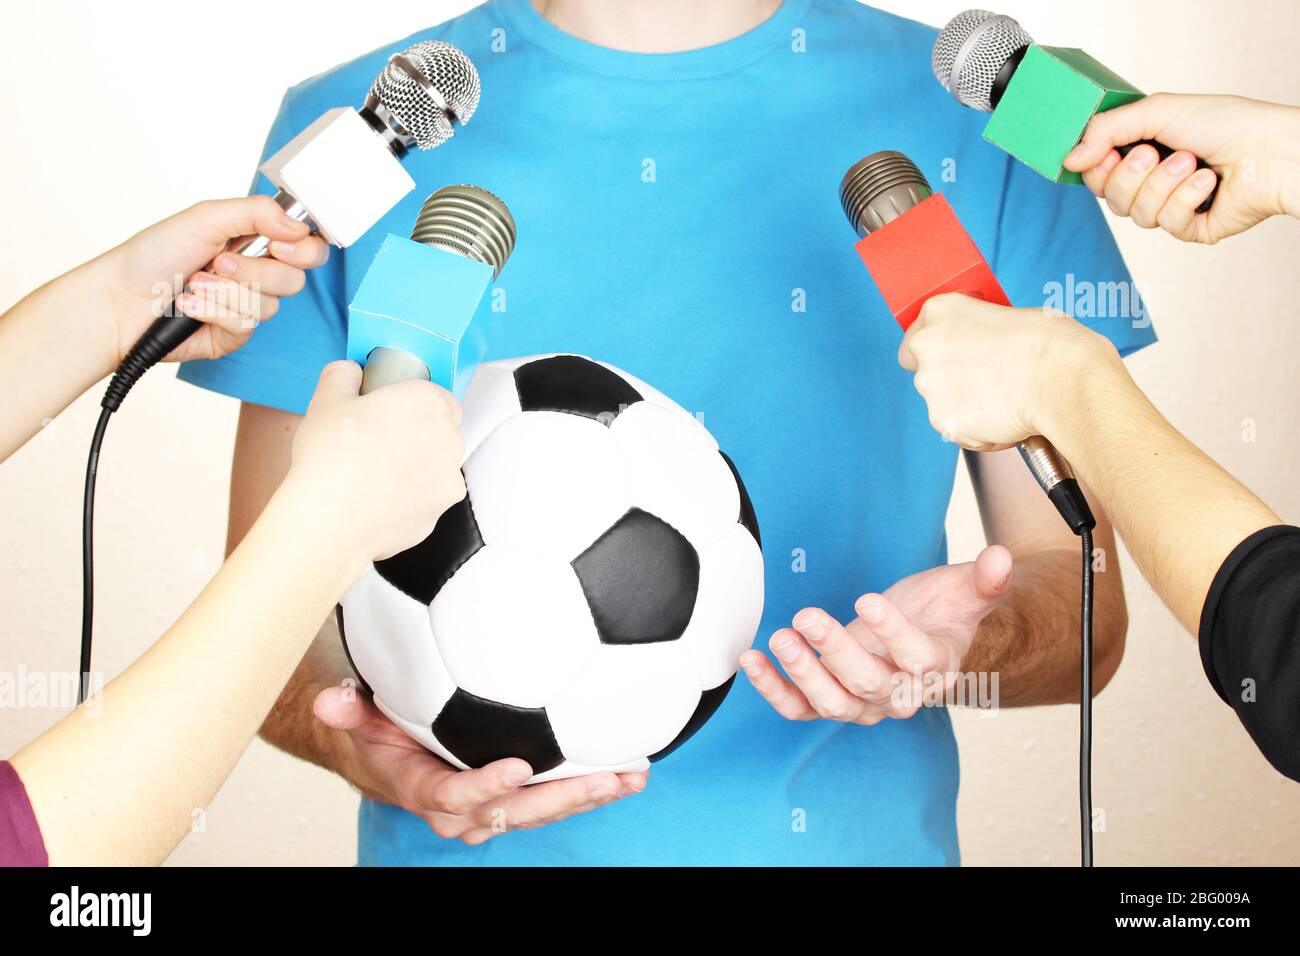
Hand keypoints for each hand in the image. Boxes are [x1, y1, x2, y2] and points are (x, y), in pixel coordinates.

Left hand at [104, 196, 329, 362]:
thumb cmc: (154, 254)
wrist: (120, 298)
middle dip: (255, 271)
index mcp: (256, 242)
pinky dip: (213, 311)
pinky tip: (188, 306)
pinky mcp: (234, 335)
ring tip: (193, 284)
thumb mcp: (206, 218)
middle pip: (295, 279)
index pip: (308, 247)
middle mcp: (257, 274)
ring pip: (270, 305)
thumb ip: (256, 213)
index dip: (304, 249)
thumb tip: (299, 227)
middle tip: (220, 261)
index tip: (278, 245)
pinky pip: (245, 324)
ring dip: (225, 292)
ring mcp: (246, 306)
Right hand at [283, 361, 467, 565]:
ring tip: (373, 475)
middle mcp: (449, 440)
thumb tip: (349, 371)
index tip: (392, 413)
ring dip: (414, 468)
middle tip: (376, 443)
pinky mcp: (438, 513)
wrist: (329, 520)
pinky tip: (376, 500)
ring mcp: (447, 480)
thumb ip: (342, 376)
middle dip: (416, 436)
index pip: (440, 397)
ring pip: (435, 468)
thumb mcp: (327, 400)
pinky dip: (408, 499)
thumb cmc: (330, 456)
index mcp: (429, 403)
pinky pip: (425, 500)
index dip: (416, 404)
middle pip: (441, 432)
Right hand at [313, 685, 647, 845]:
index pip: (455, 794)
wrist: (385, 759)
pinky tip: (629, 769)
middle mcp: (461, 808)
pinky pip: (552, 799)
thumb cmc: (375, 733)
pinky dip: (590, 785)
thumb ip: (345, 710)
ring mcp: (490, 807)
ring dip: (588, 795)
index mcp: (422, 787)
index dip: (486, 785)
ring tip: (631, 777)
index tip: (520, 765)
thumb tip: (331, 699)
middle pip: (515, 811)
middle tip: (605, 778)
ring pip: (542, 810)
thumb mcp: (354, 718)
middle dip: (563, 798)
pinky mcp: (513, 799)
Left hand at [741, 546, 1012, 723]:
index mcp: (935, 667)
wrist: (923, 643)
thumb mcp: (964, 592)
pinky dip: (774, 689)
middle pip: (868, 684)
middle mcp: (899, 694)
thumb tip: (1001, 558)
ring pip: (833, 703)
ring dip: (803, 674)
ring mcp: (862, 703)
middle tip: (808, 616)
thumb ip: (984, 581)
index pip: (918, 658)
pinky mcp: (829, 700)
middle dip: (836, 652)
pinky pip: (799, 708)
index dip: (894, 632)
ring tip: (779, 637)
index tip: (868, 599)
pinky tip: (752, 661)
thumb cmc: (941, 616)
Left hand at [897, 293, 1118, 451]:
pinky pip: (959, 430)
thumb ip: (977, 333)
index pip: (915, 340)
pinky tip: (1008, 418)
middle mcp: (926, 346)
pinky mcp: (944, 421)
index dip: (936, 353)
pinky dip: (979, 431)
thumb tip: (979, 348)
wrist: (1063, 379)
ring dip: (966, 406)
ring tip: (1007, 400)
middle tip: (988, 382)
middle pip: (926, 373)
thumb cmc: (1049, 344)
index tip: (955, 360)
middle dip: (951, 381)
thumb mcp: (1007, 316)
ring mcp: (931, 386)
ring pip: (943, 404)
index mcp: (939, 311)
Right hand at [1062, 93, 1299, 243]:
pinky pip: (1167, 223)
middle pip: (1110, 197)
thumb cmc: (1228, 123)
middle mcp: (1154, 181)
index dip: (1095, 167)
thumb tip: (1069, 160)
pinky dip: (1187, 198)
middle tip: (1155, 153)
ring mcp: (1171, 207)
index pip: (1096, 173)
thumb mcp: (1158, 111)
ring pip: (1136, 214)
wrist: (1271, 150)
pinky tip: (1209, 181)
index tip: (1106, 153)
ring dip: (1164, 184)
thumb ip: (1106, 130)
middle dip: (1132, 175)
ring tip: (1193, 162)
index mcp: (1144, 151)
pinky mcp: (1190, 228)